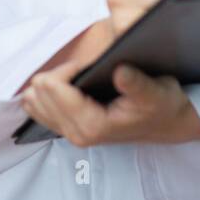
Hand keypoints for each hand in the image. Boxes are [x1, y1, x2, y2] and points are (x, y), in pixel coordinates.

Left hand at [17, 60, 199, 145]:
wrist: (166, 123)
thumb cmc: (161, 104)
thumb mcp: (156, 91)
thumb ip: (136, 83)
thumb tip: (119, 72)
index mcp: (92, 125)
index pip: (53, 88)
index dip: (68, 68)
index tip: (90, 66)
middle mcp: (76, 133)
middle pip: (38, 93)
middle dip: (58, 74)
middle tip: (86, 71)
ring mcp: (69, 134)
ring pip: (33, 101)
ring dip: (51, 83)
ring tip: (78, 78)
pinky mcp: (67, 130)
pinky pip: (38, 109)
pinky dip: (46, 93)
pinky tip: (65, 85)